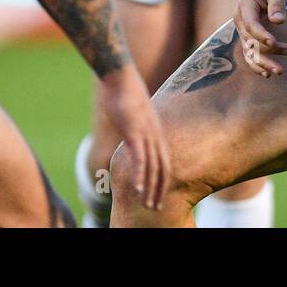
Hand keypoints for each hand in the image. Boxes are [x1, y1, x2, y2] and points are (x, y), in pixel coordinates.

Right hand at [99, 66, 170, 210]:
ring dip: (151, 188)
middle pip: (163, 168)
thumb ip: (137, 128)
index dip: (164, 181)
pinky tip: (137, 188)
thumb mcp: (135, 115)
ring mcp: (146, 134)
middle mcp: (155, 135)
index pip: (165, 162)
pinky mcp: (135, 132)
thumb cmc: (126, 94)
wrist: (121, 78)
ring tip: (148, 205)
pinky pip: (139, 158)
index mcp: (157, 133)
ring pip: (152, 167)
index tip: (160, 196)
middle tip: (157, 208)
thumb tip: (132, 137)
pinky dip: (140, 175)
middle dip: (160, 190)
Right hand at [232, 0, 286, 77]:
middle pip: (250, 42)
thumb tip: (278, 21)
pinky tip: (267, 74)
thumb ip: (277, 4)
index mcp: (245, 7)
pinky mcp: (246, 36)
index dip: (261, 35)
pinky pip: (248, 52)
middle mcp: (239, 21)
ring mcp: (241, 30)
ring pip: (249, 51)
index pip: (251, 24)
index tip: (274, 43)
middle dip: (265, 56)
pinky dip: (256, 63)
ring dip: (262, 63)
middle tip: (280, 69)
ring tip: (279, 71)